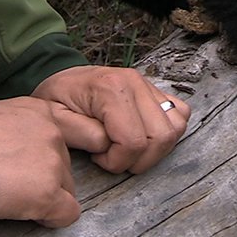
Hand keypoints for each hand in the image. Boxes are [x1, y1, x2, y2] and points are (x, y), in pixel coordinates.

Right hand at [0, 98, 79, 227]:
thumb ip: (15, 127)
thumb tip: (13, 141)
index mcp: (39, 110)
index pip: (69, 130)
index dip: (53, 150)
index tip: (38, 162)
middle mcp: (53, 133)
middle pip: (65, 164)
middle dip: (45, 177)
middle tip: (12, 183)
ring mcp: (53, 163)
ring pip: (67, 189)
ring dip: (45, 196)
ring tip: (11, 197)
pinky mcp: (48, 194)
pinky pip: (68, 214)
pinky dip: (51, 218)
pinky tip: (28, 215)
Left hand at [32, 65, 190, 174]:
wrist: (62, 74)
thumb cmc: (58, 98)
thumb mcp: (55, 119)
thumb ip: (82, 135)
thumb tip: (108, 146)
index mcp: (111, 89)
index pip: (133, 141)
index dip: (117, 161)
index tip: (98, 158)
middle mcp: (136, 83)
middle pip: (161, 137)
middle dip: (138, 160)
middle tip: (113, 158)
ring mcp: (148, 85)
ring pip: (175, 129)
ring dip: (155, 150)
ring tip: (127, 148)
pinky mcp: (156, 90)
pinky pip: (180, 114)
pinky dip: (167, 132)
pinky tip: (143, 136)